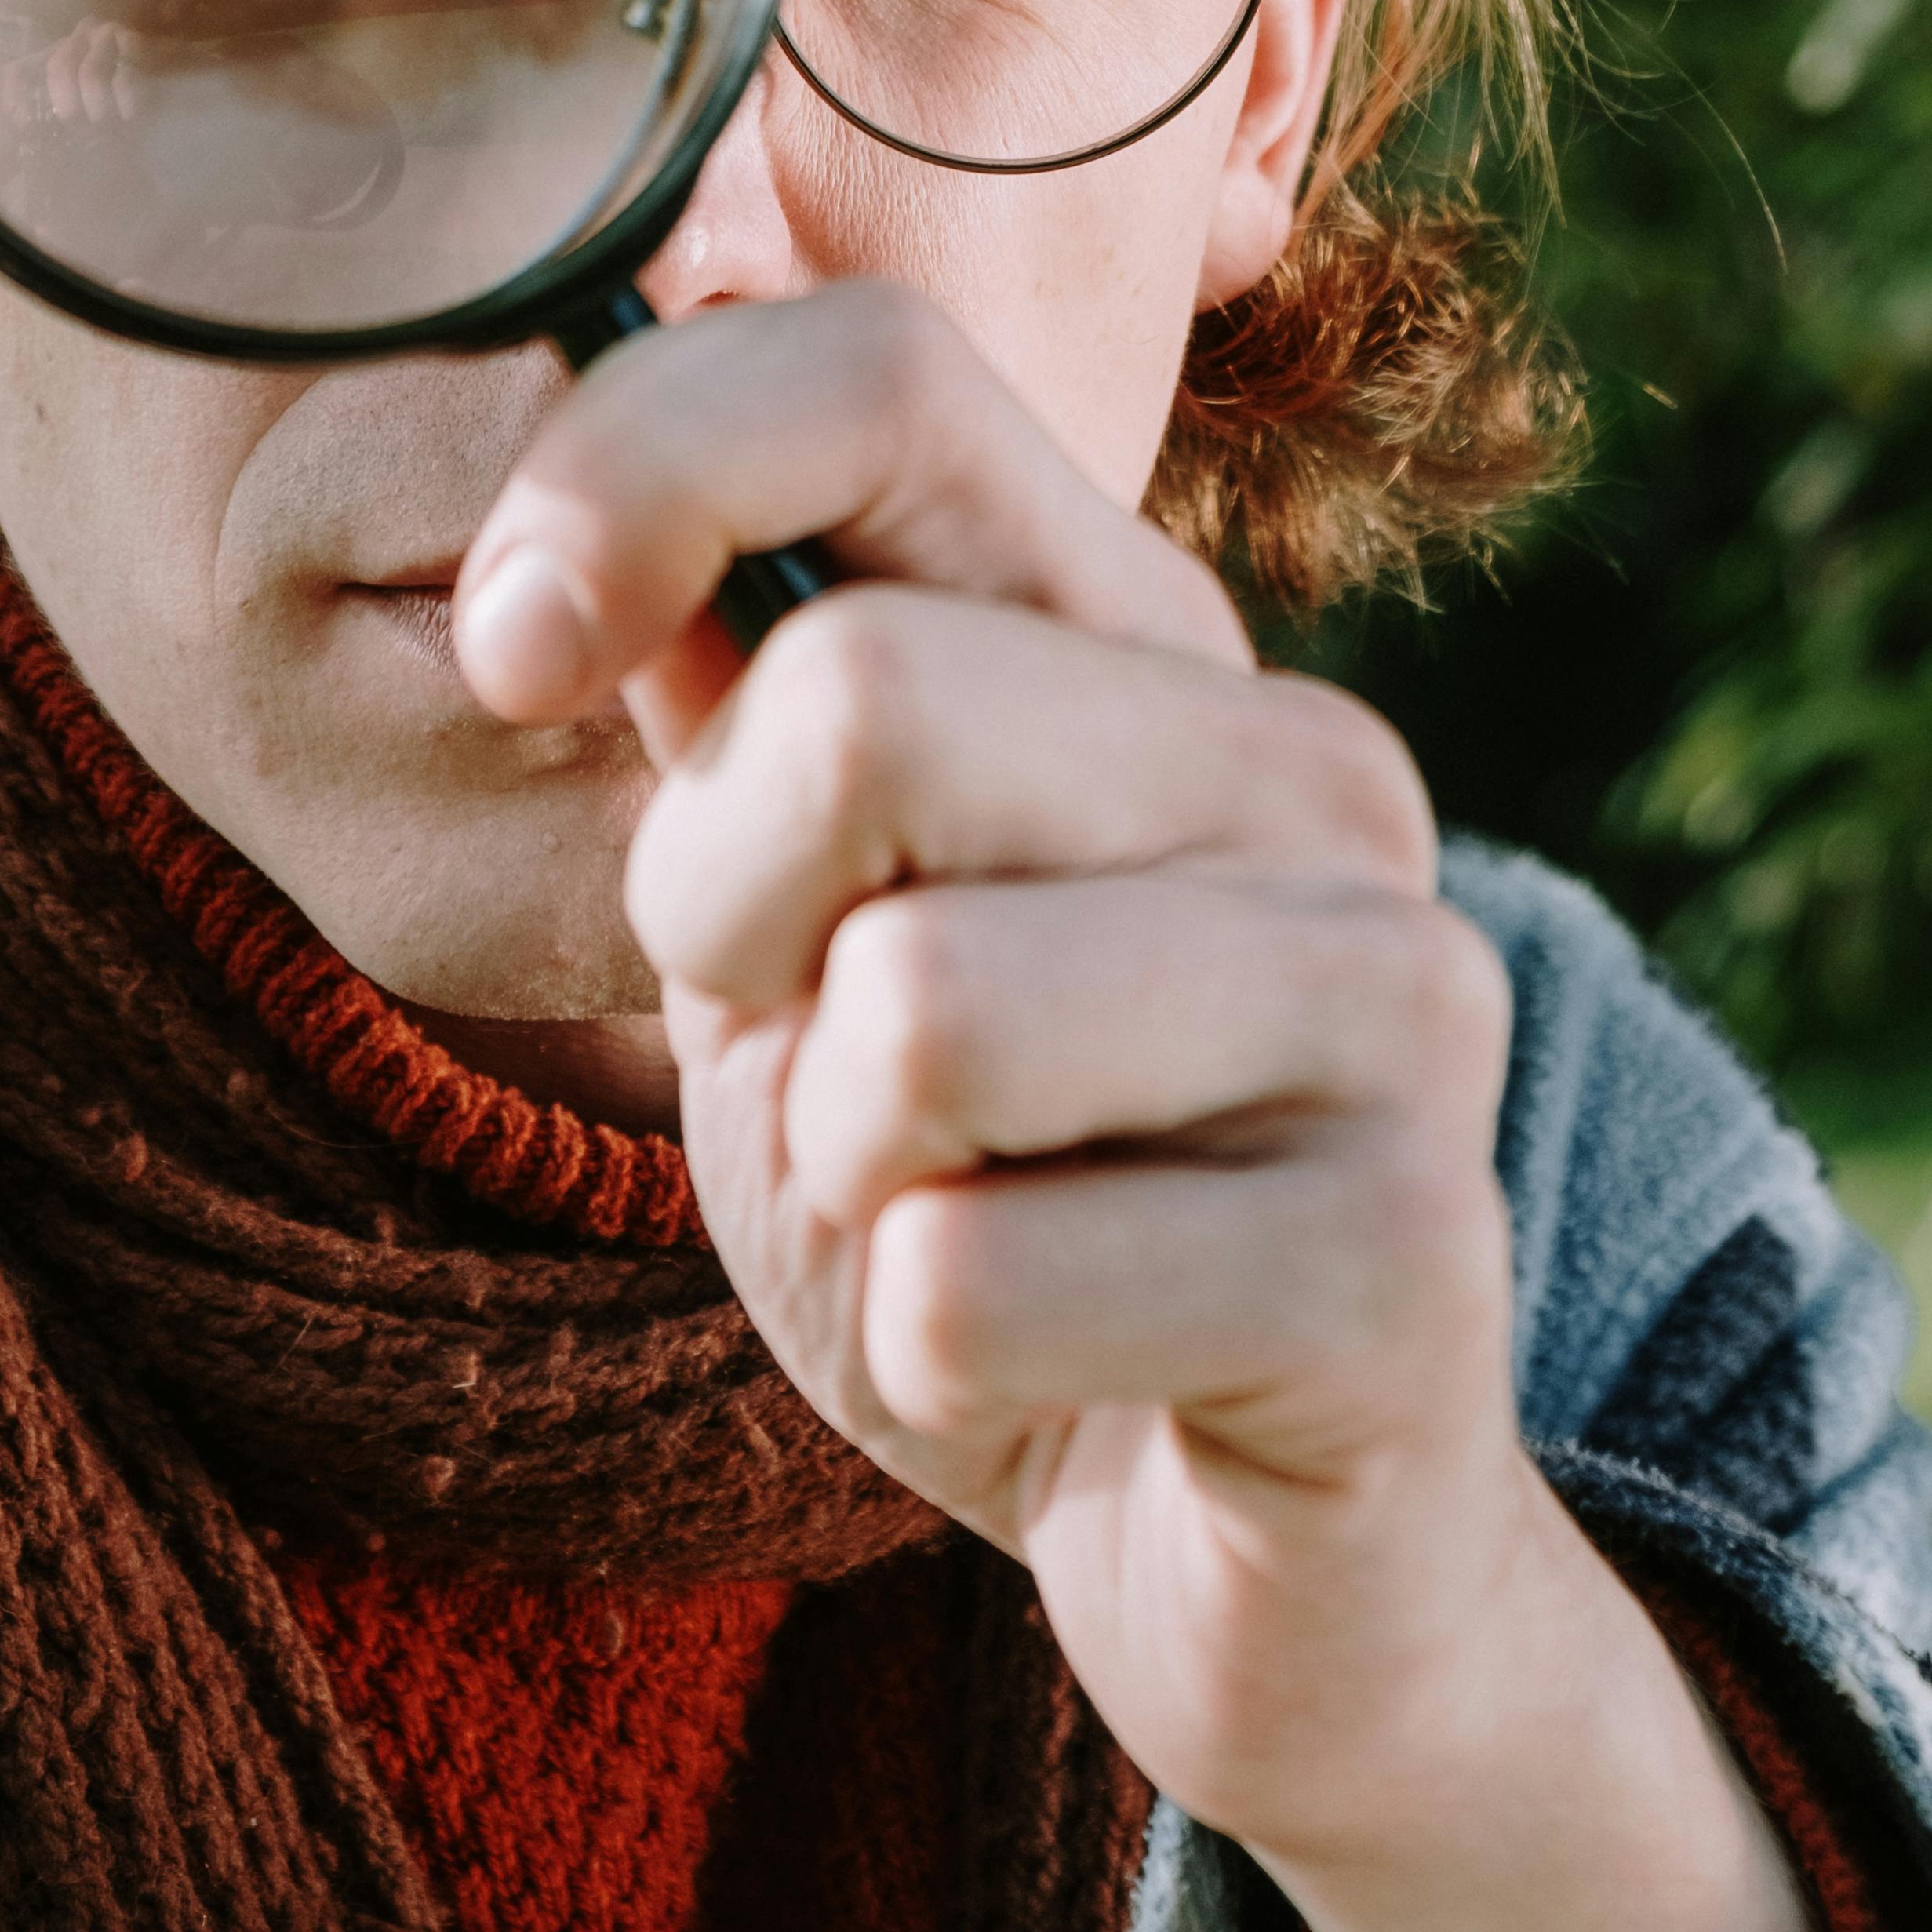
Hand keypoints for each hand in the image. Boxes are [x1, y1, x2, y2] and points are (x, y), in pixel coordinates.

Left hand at [449, 279, 1543, 1872]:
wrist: (1234, 1557)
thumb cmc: (988, 1202)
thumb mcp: (795, 922)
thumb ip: (718, 697)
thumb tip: (567, 513)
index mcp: (1145, 644)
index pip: (881, 375)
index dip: (634, 474)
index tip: (517, 651)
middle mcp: (1307, 770)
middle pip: (862, 699)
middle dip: (727, 916)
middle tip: (818, 1055)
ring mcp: (1397, 1001)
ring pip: (920, 1005)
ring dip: (843, 1162)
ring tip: (956, 1211)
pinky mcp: (1414, 1264)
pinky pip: (977, 1285)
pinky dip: (928, 1353)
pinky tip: (1056, 1365)